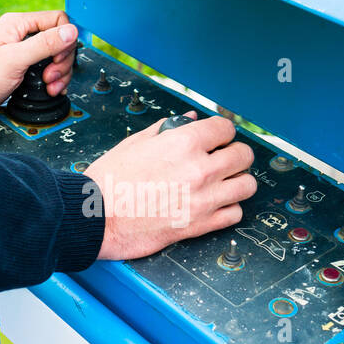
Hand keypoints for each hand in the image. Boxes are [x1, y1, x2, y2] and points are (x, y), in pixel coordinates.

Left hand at [0, 10, 77, 126]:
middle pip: (60, 40)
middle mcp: (22, 36)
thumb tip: (71, 31)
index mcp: (18, 24)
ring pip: (56, 57)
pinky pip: (48, 70)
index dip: (64, 41)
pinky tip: (49, 90)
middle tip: (51, 77)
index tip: (57, 60)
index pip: (58, 20)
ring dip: (60, 74)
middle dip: (62, 62)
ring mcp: (23, 53)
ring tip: (50, 87)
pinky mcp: (23, 69)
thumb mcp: (14, 60)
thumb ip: (44, 44)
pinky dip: (54, 81)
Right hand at [85, 114, 256, 260]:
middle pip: (243, 155)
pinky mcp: (201, 225)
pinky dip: (229, 208)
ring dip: (237, 181)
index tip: (218, 138)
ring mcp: (204, 199)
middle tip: (224, 158)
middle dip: (235, 154)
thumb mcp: (136, 143)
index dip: (221, 132)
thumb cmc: (110, 182)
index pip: (226, 129)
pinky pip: (235, 213)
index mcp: (184, 143)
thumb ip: (167, 128)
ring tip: (224, 182)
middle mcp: (200, 170)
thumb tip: (189, 118)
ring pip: (246, 185)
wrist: (96, 218)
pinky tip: (216, 204)